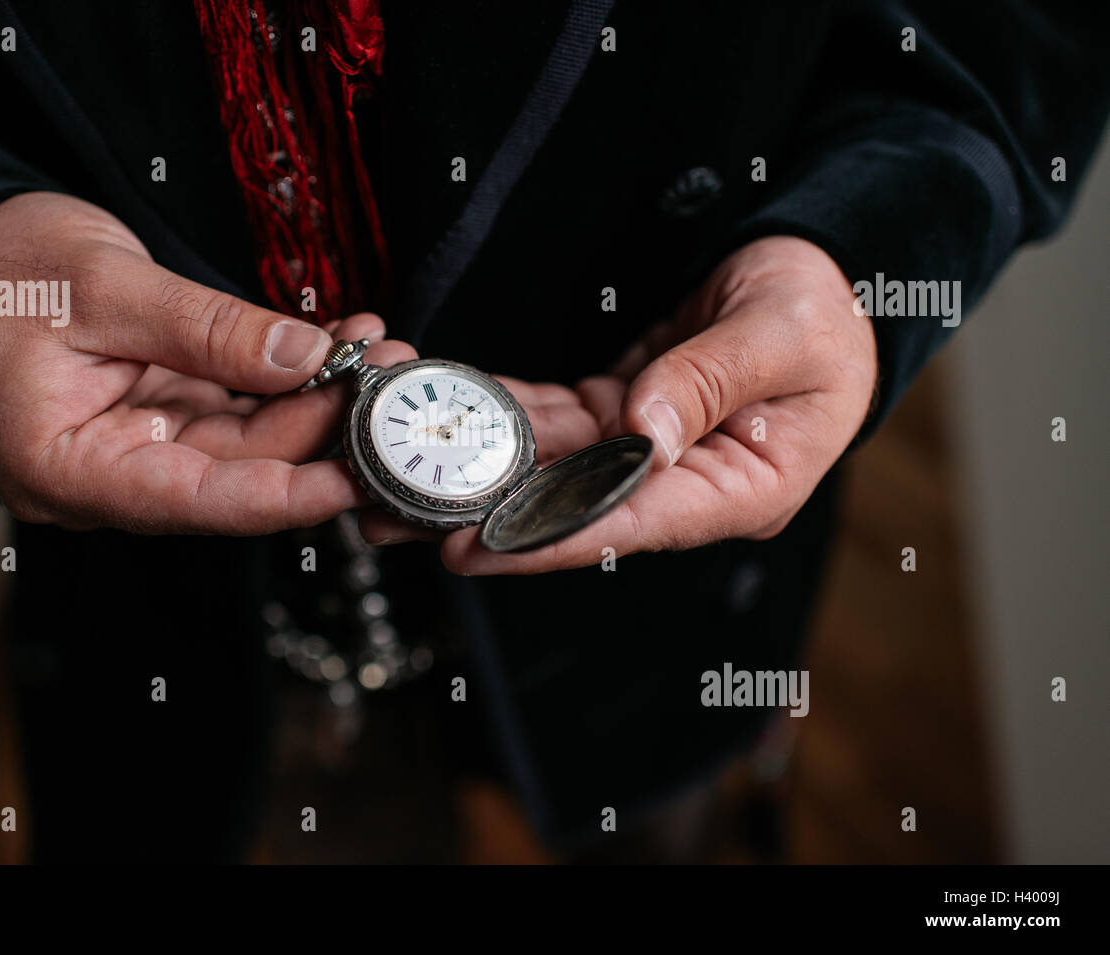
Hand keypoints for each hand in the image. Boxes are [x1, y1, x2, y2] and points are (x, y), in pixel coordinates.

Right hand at [0, 191, 415, 533]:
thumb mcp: (106, 287)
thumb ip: (208, 331)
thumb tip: (303, 356)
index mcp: (66, 469)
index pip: (196, 502)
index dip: (286, 494)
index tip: (357, 476)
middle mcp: (106, 475)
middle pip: (236, 472)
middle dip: (320, 428)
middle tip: (388, 382)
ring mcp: (135, 446)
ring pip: (246, 441)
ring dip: (314, 398)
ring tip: (374, 350)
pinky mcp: (158, 415)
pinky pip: (235, 408)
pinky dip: (284, 377)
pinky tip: (336, 342)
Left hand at [361, 236, 876, 572]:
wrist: (825, 277)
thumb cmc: (824, 312)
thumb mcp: (783, 333)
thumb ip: (713, 379)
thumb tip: (641, 432)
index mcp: (743, 488)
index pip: (632, 524)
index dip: (548, 539)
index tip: (471, 550)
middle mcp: (686, 484)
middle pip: (570, 507)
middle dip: (479, 513)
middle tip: (390, 515)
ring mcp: (648, 452)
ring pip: (545, 467)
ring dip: (470, 467)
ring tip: (386, 472)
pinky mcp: (621, 416)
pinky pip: (549, 421)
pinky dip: (496, 415)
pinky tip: (442, 413)